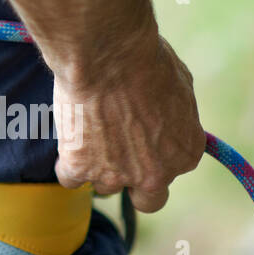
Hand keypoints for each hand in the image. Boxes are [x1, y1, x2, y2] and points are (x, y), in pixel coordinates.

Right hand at [52, 34, 205, 212]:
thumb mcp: (179, 84)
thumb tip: (168, 113)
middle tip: (119, 153)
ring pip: (104, 186)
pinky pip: (69, 179)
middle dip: (135, 180)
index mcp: (185, 153)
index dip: (155, 152)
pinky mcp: (79, 167)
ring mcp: (116, 175)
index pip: (172, 169)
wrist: (106, 54)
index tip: (140, 134)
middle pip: (147, 200)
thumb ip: (176, 113)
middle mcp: (155, 173)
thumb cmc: (144, 58)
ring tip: (89, 131)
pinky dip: (68, 164)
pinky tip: (69, 141)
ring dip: (98, 165)